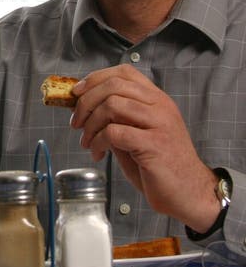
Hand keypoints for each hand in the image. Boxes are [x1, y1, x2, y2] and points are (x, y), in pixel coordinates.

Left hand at [70, 65, 219, 232]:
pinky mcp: (154, 145)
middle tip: (76, 122)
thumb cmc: (160, 166)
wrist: (190, 194)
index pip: (124, 72)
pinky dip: (98, 142)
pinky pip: (115, 133)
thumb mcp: (137, 134)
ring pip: (112, 105)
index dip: (96, 78)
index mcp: (157, 99)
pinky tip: (97, 154)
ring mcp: (159, 124)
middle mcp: (160, 106)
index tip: (78, 92)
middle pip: (114, 85)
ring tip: (86, 141)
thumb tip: (85, 107)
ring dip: (90, 124)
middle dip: (86, 102)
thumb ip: (118, 118)